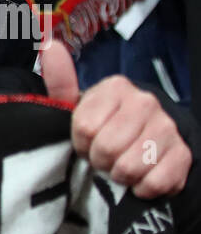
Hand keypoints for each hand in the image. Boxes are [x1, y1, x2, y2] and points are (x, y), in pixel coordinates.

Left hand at [41, 35, 190, 198]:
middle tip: (103, 157)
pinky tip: (139, 177)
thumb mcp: (78, 106)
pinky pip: (153, 183)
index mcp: (117, 88)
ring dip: (118, 175)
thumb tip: (50, 46)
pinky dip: (141, 188)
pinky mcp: (183, 156)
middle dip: (99, 160)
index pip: (85, 127)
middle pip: (106, 149)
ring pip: (128, 168)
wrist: (148, 143)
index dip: (80, 142)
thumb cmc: (105, 126)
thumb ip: (61, 82)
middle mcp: (146, 103)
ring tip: (120, 166)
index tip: (86, 141)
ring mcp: (167, 128)